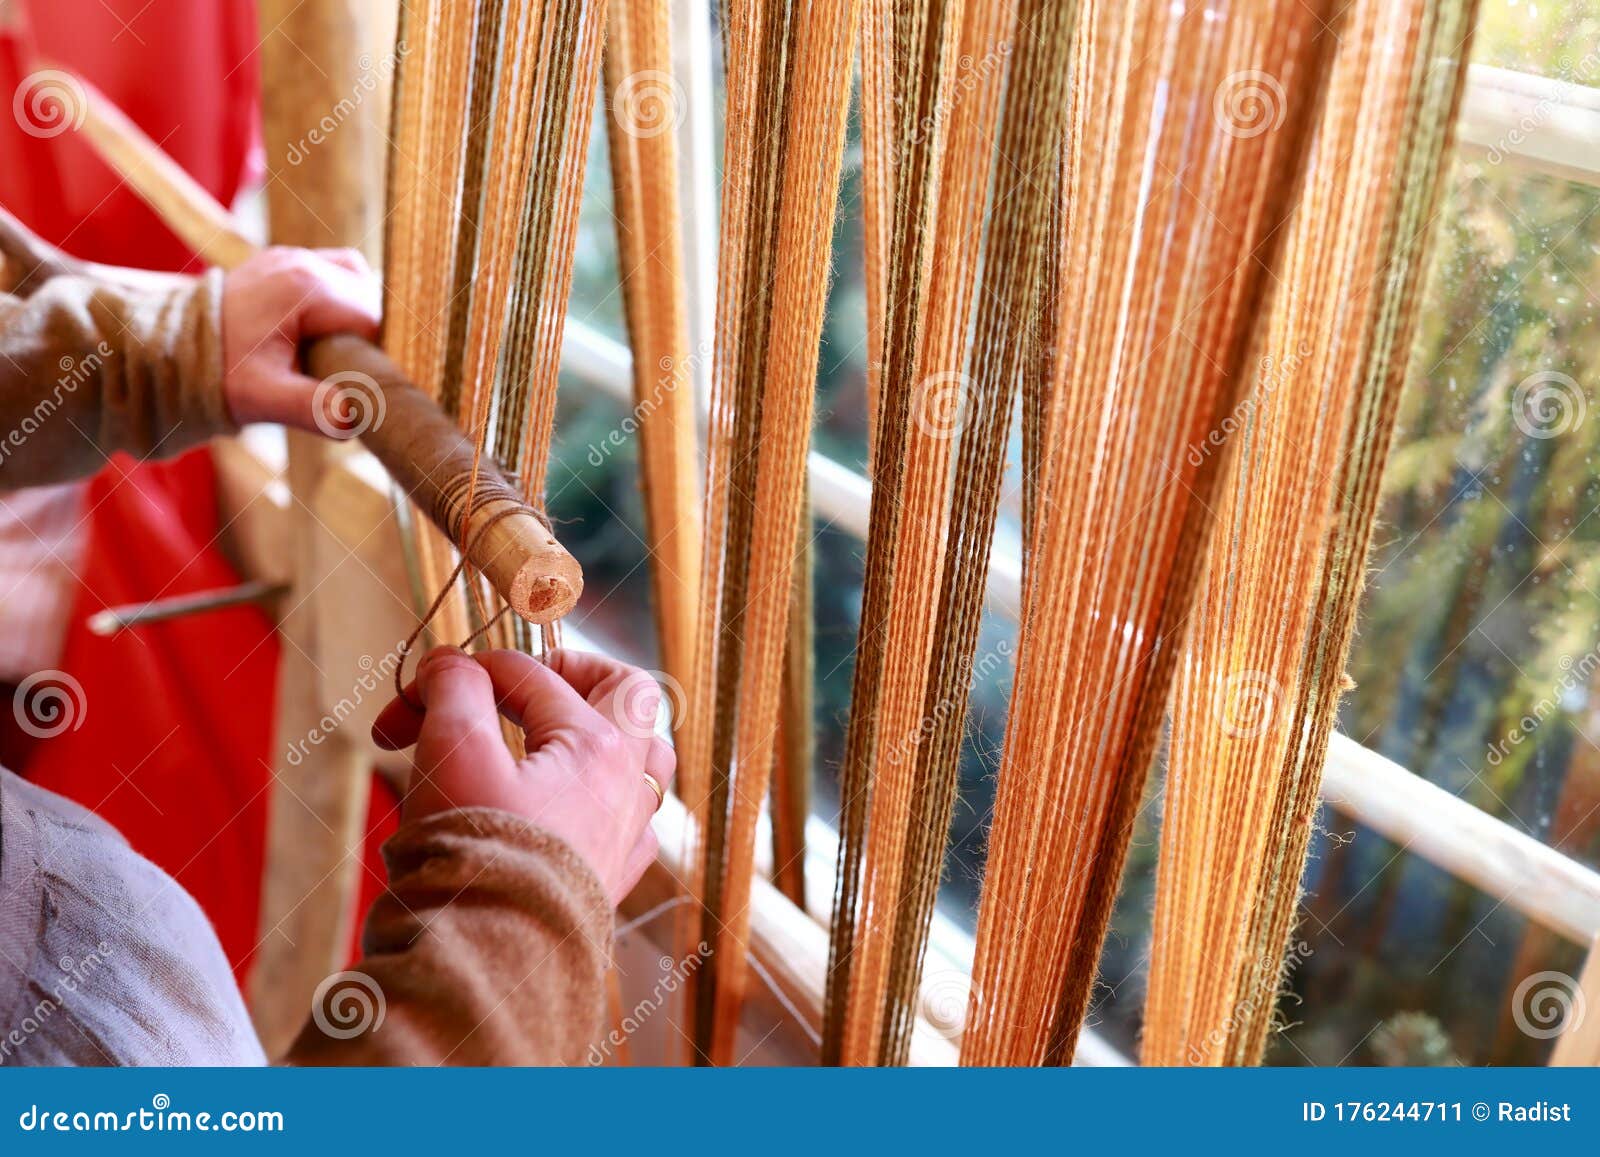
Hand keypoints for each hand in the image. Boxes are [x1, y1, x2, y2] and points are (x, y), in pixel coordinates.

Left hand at [222, 246, 381, 431]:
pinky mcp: (284, 264)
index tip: (377, 384)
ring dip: (362, 314)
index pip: (375, 319)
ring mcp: (292, 258)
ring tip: (349, 353)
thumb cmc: (215, 375)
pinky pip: (335, 274)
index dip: (385, 354)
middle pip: (371, 297)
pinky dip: (343, 300)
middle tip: (362, 374)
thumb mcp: (262, 398)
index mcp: (306, 289)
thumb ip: (311, 407)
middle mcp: (304, 263)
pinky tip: (330, 332)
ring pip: (358, 279)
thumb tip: (352, 419)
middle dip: (376, 336)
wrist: (165, 348)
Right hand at [371, 647, 674, 905]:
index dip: (461, 673)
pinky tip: (556, 803)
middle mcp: (627, 786)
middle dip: (569, 675)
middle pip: (627, 695)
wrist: (488, 963)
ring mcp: (625, 836)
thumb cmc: (475, 855)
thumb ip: (456, 688)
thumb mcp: (454, 749)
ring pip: (640, 757)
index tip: (411, 698)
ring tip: (545, 734)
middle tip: (516, 686)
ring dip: (594, 733)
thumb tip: (451, 664)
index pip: (529, 674)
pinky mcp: (608, 880)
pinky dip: (593, 796)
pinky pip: (624, 819)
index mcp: (600, 745)